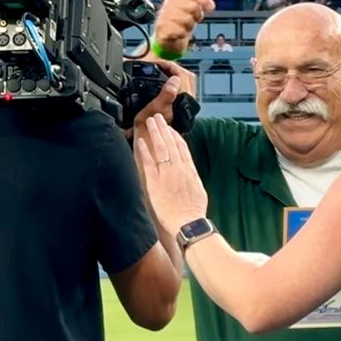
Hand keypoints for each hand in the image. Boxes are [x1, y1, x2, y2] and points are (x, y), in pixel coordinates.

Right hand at [129, 60, 193, 139]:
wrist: (157, 143)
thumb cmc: (153, 129)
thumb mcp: (155, 109)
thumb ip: (166, 94)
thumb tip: (175, 79)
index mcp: (182, 98)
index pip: (181, 74)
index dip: (169, 65)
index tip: (158, 64)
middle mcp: (188, 100)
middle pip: (187, 76)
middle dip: (173, 68)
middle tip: (161, 67)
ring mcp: (188, 105)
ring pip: (187, 83)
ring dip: (176, 76)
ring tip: (163, 73)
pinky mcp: (184, 109)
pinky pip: (184, 90)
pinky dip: (176, 84)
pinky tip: (166, 86)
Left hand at [134, 114, 207, 236]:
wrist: (188, 223)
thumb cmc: (193, 212)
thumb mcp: (198, 191)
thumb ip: (192, 179)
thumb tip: (189, 173)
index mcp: (190, 171)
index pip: (182, 148)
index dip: (176, 136)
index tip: (170, 129)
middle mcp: (179, 169)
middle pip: (171, 143)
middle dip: (164, 128)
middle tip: (158, 117)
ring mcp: (167, 174)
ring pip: (161, 148)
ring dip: (155, 133)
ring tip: (150, 122)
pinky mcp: (156, 182)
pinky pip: (149, 162)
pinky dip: (145, 150)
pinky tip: (141, 141)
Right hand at [152, 0, 213, 58]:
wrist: (166, 39)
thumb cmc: (179, 20)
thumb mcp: (189, 4)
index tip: (211, 7)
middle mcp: (169, 4)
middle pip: (193, 6)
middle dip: (196, 16)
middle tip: (190, 20)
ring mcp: (164, 16)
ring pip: (187, 20)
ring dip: (189, 27)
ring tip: (183, 27)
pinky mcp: (162, 30)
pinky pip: (177, 31)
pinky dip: (181, 34)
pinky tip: (179, 34)